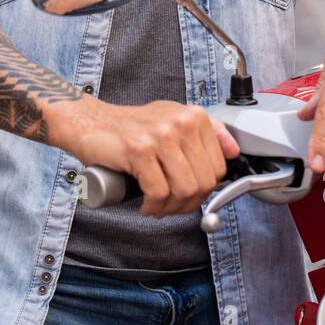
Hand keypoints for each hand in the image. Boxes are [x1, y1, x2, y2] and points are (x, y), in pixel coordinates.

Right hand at [47, 97, 239, 215]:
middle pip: (204, 182)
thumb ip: (206, 131)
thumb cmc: (130, 127)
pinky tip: (145, 204)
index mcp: (193, 116)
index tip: (188, 194)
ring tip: (157, 207)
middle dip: (188, 203)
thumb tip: (233, 151)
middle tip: (170, 206)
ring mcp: (160, 136)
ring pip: (184, 190)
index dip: (205, 189)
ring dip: (170, 209)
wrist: (90, 123)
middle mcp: (180, 123)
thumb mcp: (172, 118)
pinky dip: (153, 207)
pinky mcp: (139, 150)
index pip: (219, 167)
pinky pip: (159, 193)